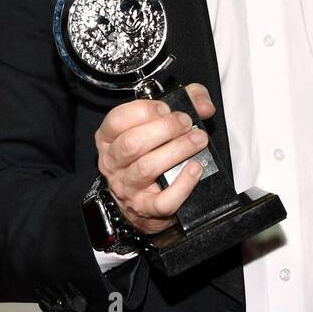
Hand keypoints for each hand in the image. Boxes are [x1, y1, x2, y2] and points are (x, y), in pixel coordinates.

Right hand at [94, 83, 215, 234]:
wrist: (146, 201)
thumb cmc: (151, 155)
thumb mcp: (161, 122)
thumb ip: (185, 102)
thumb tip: (203, 105)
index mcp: (110, 139)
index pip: (117, 120)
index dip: (144, 110)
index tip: (166, 108)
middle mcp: (113, 163)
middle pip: (132, 143)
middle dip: (165, 129)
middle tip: (186, 124)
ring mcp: (127, 188)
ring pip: (147, 168)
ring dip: (178, 150)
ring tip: (198, 141)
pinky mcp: (146, 209)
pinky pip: (163, 200)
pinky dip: (183, 185)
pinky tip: (194, 170)